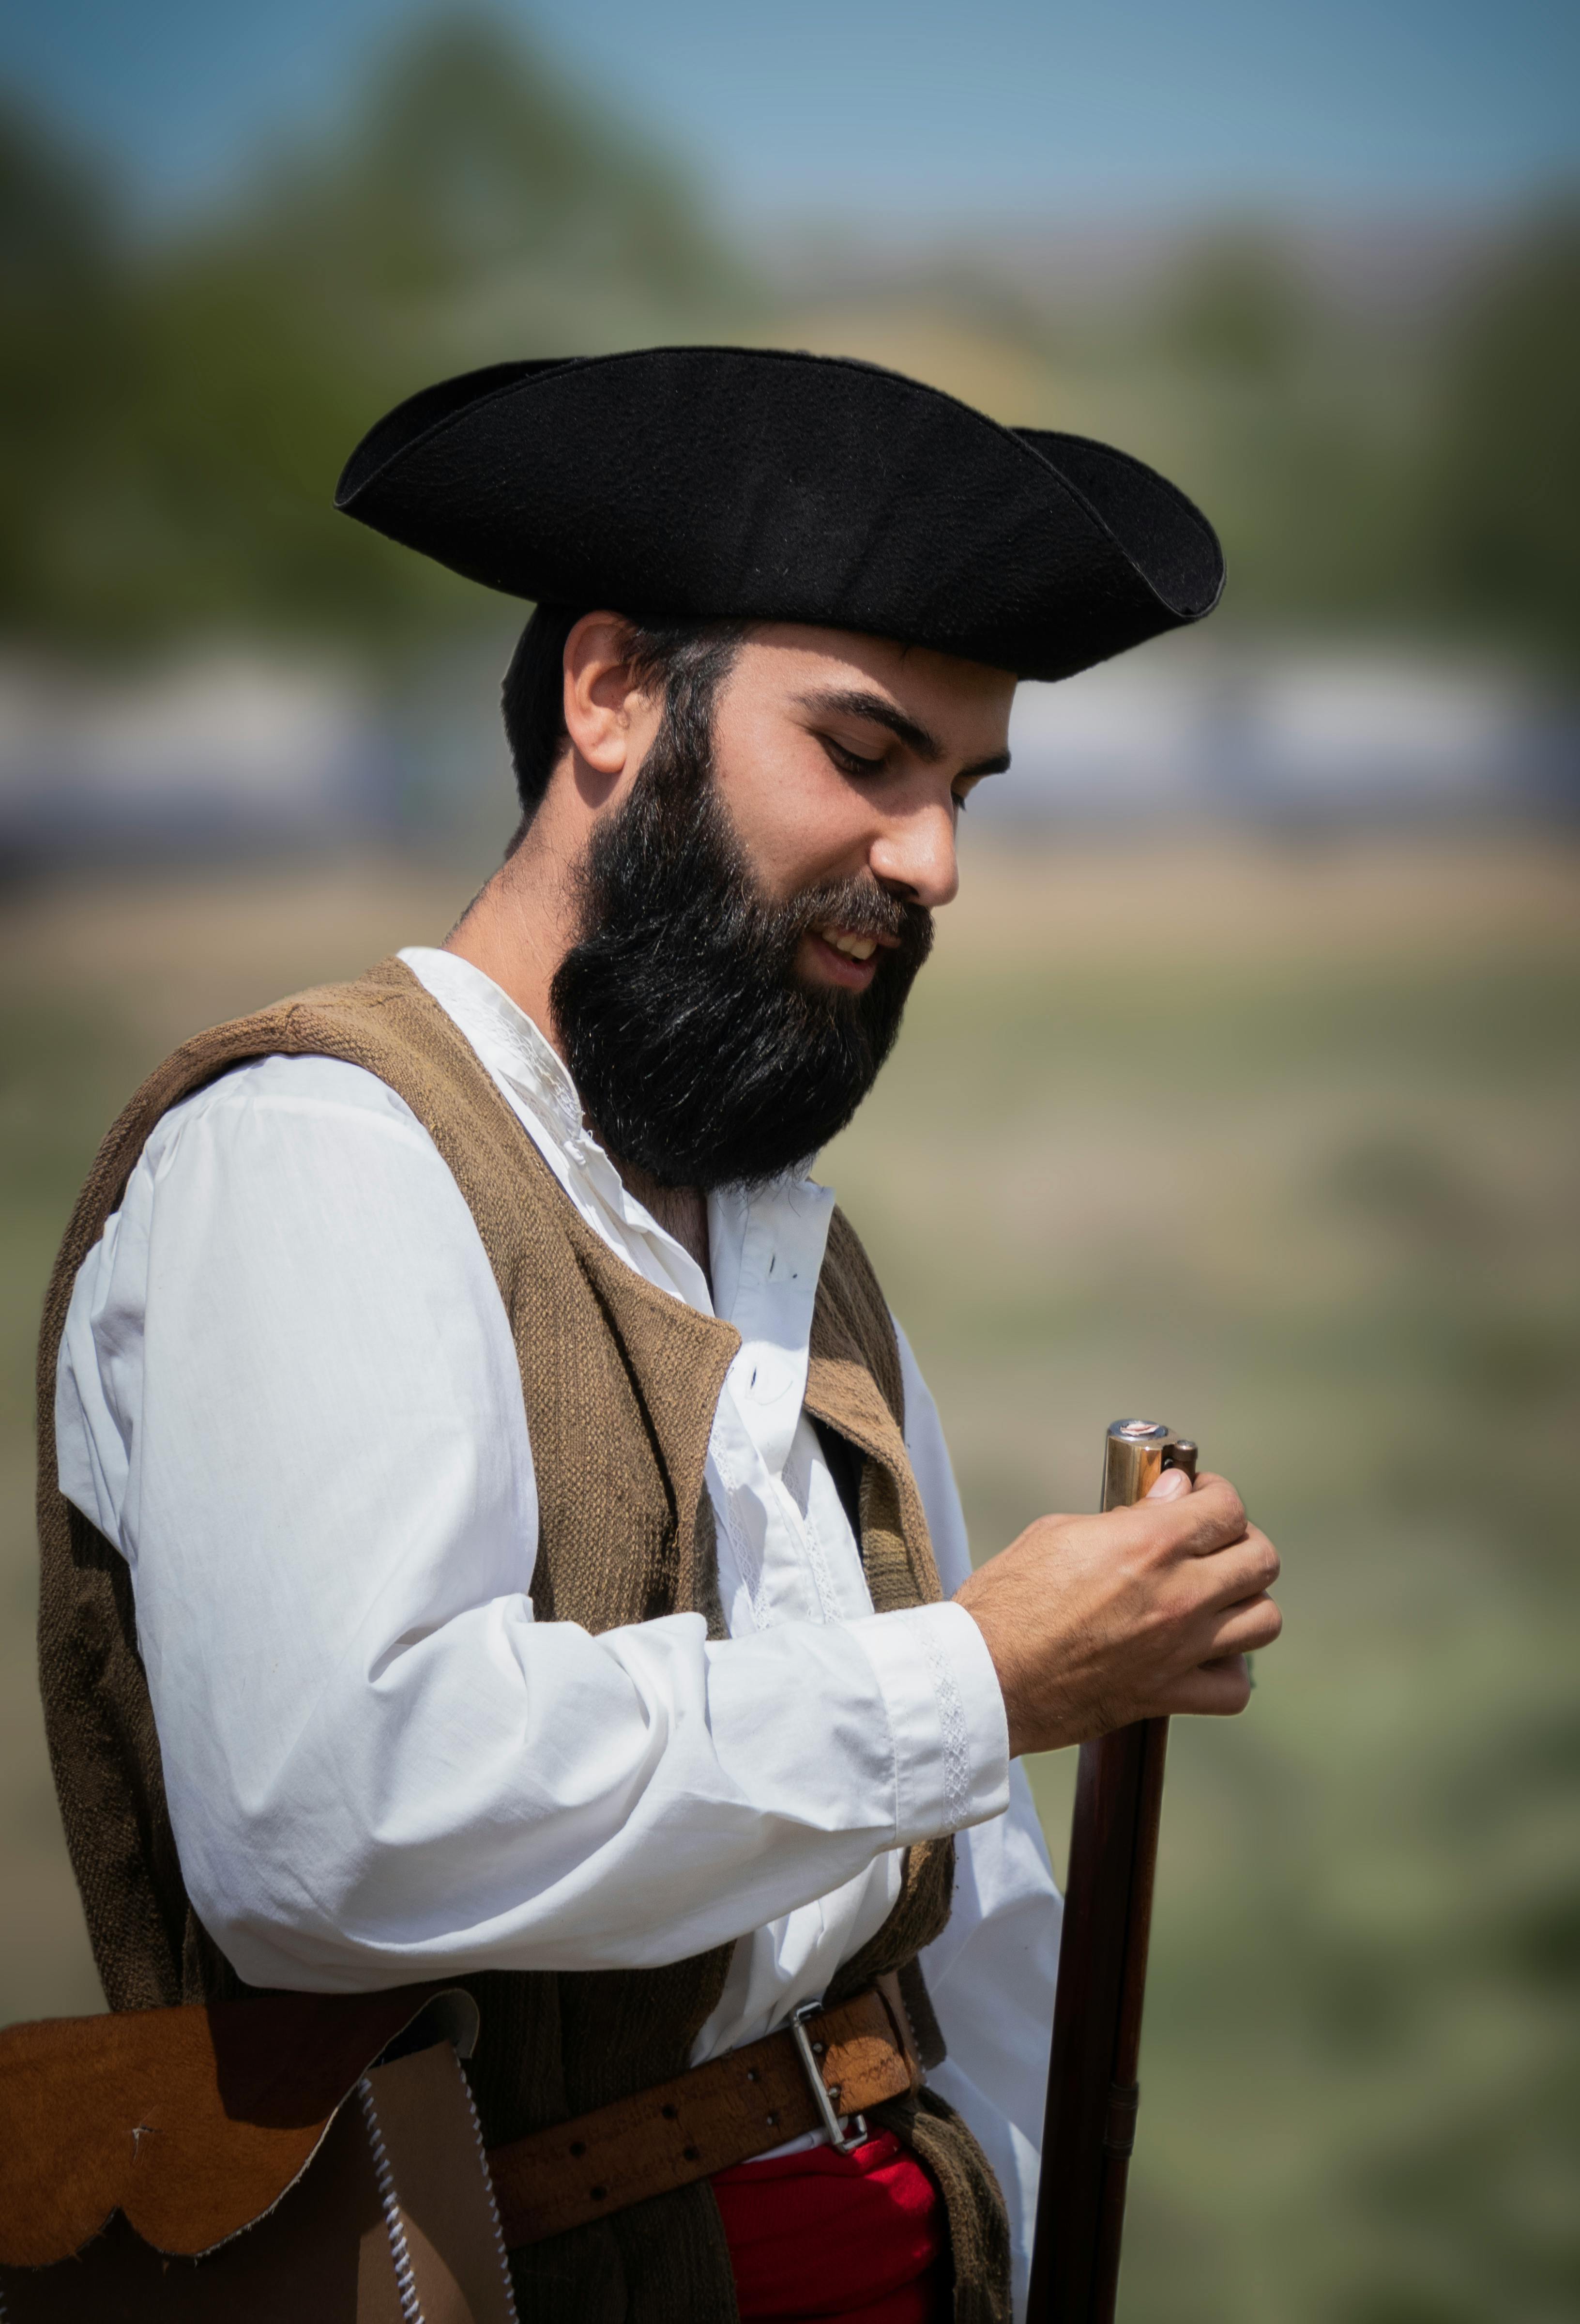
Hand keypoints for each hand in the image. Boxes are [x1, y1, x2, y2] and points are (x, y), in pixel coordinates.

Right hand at [952, 1469, 1280, 1757]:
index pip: (1227, 1507)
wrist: (982, 1676)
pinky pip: (1235, 1688)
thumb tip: (1171, 1497)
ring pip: (1264, 1620)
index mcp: (1148, 1544)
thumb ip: (1126, 1515)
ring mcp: (1179, 1650)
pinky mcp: (1166, 1696)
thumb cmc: (1006, 1599)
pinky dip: (1229, 1671)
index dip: (1216, 1495)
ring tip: (1215, 1598)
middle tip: (1211, 1543)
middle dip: (1241, 1542)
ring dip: (1245, 1603)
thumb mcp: (1058, 1533)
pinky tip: (1205, 1655)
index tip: (1197, 1497)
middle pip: (1261, 1559)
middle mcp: (1177, 1595)